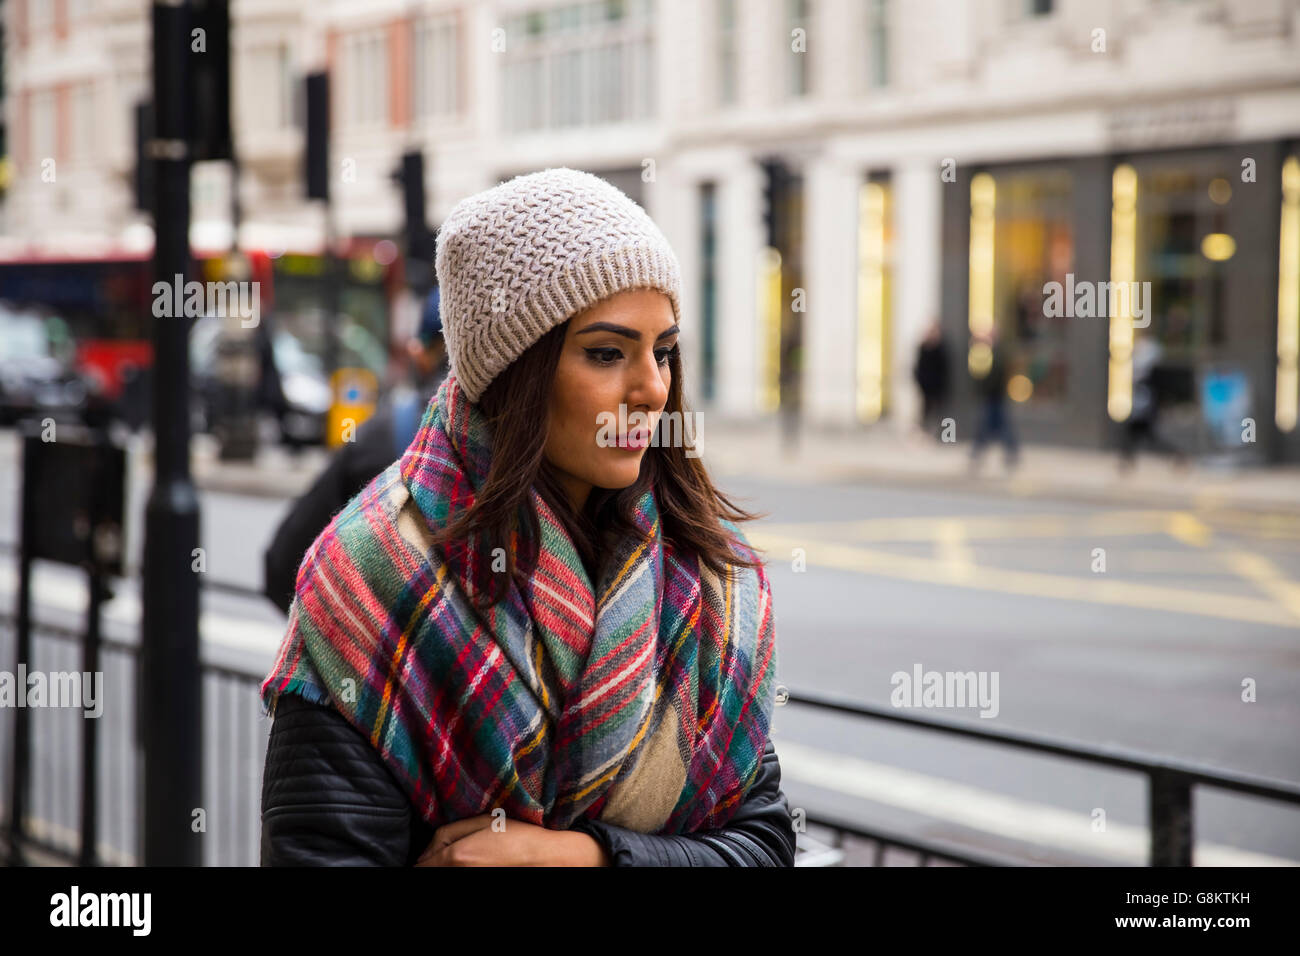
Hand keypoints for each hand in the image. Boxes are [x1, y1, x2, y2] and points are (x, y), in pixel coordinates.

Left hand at [415, 814, 608, 866]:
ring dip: (446, 868)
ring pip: (443, 877)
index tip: (433, 851)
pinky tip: (476, 864)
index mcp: (457, 857)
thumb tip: (426, 851)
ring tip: (468, 859)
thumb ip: (447, 833)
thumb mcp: (481, 822)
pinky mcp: (479, 885)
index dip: (424, 857)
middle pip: (429, 872)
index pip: (420, 867)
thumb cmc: (517, 836)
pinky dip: (461, 872)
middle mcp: (459, 876)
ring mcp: (469, 882)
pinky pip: (457, 880)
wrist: (545, 858)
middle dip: (433, 863)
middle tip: (451, 852)